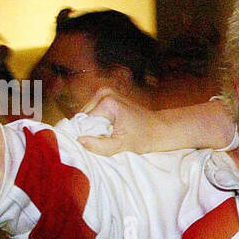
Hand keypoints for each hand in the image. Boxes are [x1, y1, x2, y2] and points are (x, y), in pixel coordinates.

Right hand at [77, 90, 238, 155]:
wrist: (159, 129)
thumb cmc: (144, 137)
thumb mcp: (122, 145)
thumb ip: (100, 145)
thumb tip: (80, 141)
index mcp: (107, 101)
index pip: (84, 122)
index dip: (90, 135)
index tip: (103, 141)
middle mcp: (104, 92)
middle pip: (84, 117)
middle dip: (92, 130)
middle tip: (109, 138)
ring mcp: (105, 92)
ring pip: (88, 116)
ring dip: (95, 127)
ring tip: (111, 133)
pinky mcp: (106, 96)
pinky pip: (94, 113)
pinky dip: (99, 123)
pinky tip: (111, 128)